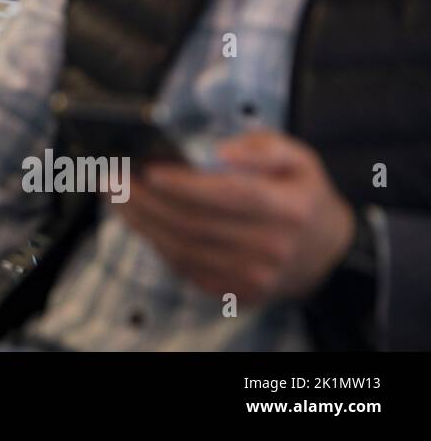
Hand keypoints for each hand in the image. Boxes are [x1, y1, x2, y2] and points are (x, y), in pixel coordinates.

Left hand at [118, 130, 355, 305]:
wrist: (326, 252)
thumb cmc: (301, 196)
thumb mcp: (298, 158)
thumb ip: (262, 147)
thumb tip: (221, 151)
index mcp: (289, 207)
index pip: (227, 195)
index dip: (183, 184)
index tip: (147, 171)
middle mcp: (272, 246)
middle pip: (195, 223)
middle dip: (146, 200)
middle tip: (114, 179)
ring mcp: (255, 276)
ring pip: (183, 248)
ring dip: (142, 222)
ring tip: (116, 197)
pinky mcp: (237, 292)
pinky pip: (186, 268)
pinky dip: (156, 243)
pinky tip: (139, 221)